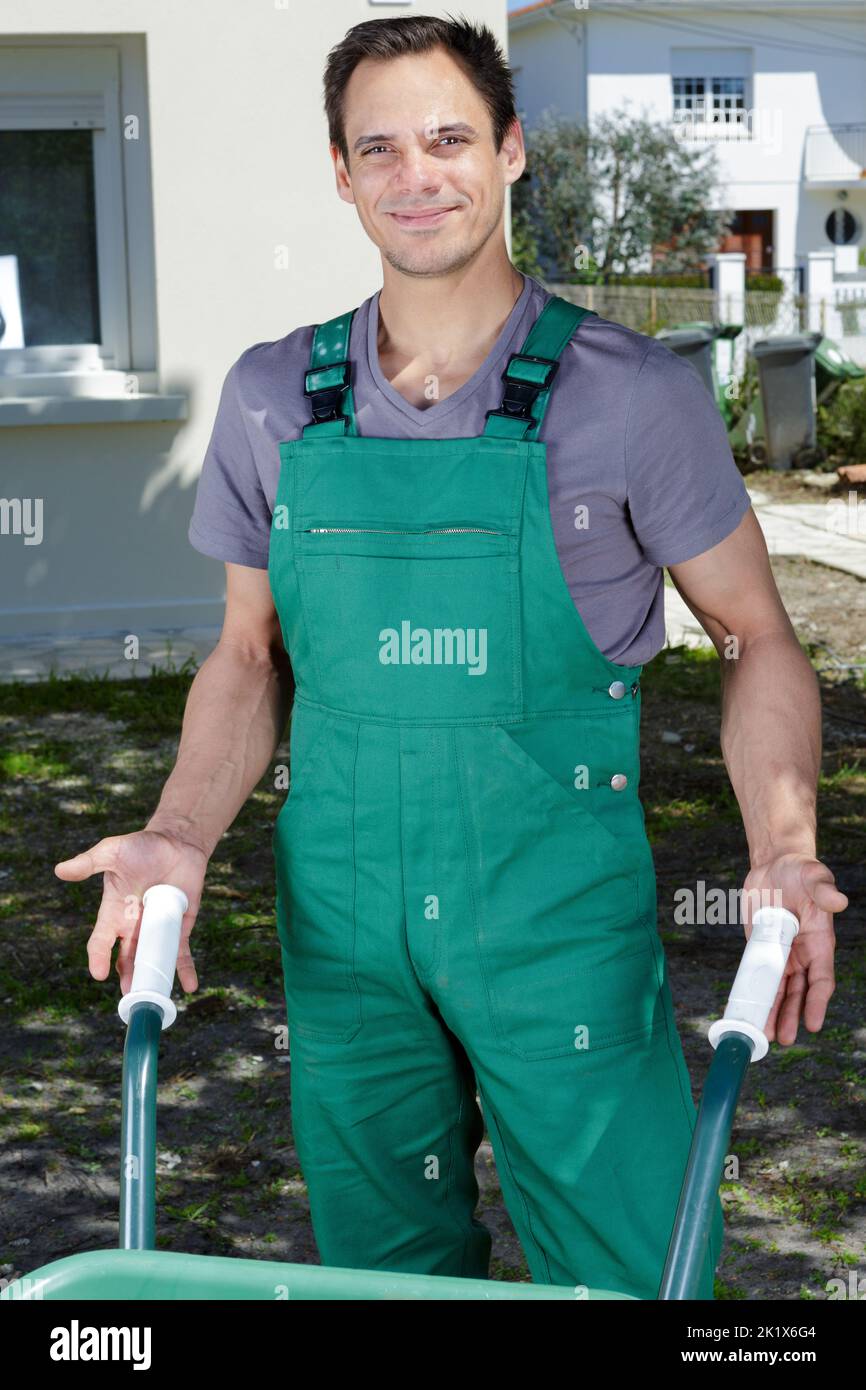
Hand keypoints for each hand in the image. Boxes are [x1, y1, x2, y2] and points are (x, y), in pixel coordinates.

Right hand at [54, 829, 207, 994]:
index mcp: (114, 912)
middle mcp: (133, 926)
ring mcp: (157, 929)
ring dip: (152, 978)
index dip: (98, 957)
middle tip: (131, 994)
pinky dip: (184, 970)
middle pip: (127, 957)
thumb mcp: (113, 852)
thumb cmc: (141, 846)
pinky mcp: (180, 927)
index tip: (98, 972)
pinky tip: (190, 987)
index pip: (101, 940)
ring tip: (152, 996)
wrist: (176, 841)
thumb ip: (89, 862)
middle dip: (128, 976)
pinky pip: (180, 953)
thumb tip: (60, 870)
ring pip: (152, 960)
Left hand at [742, 852, 847, 1043]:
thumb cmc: (801, 871)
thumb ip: (824, 888)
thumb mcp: (814, 875)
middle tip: (784, 1039)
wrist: (775, 864)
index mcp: (820, 942)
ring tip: (765, 1036)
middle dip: (791, 1016)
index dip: (818, 1002)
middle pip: (798, 993)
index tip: (813, 1023)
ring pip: (778, 991)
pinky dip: (755, 994)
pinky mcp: (760, 948)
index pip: (821, 979)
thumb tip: (838, 901)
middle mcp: (802, 953)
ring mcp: (781, 953)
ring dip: (773, 1013)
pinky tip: (749, 1011)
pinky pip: (758, 976)